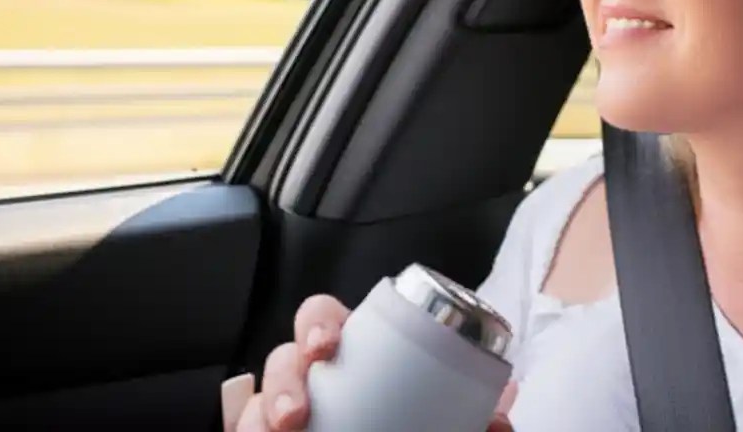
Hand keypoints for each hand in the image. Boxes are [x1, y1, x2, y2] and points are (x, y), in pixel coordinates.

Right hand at [225, 294, 517, 430]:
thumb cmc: (413, 431)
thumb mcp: (446, 426)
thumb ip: (471, 423)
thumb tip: (499, 422)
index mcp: (356, 361)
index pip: (325, 321)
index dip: (317, 324)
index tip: (328, 345)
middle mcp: (315, 384)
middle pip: (282, 359)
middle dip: (283, 378)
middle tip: (296, 413)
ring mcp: (286, 416)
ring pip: (255, 402)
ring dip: (258, 416)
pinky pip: (244, 428)